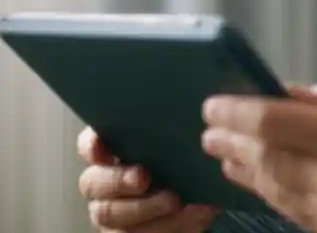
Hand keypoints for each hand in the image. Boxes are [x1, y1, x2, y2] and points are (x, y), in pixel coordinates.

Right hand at [77, 127, 218, 231]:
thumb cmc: (187, 168)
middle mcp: (104, 182)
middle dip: (117, 180)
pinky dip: (166, 226)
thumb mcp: (183, 148)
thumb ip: (174, 136)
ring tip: (175, 201)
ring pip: (108, 213)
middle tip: (143, 177)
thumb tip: (192, 121)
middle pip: (93, 182)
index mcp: (114, 153)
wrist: (201, 202)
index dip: (91, 144)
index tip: (100, 145)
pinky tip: (190, 215)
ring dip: (143, 208)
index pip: (89, 144)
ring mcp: (110, 211)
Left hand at [201, 86, 316, 232]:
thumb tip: (286, 94)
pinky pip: (295, 213)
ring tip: (226, 157)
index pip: (270, 122)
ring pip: (273, 191)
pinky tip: (263, 183)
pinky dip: (273, 194)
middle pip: (263, 159)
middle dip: (232, 143)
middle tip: (210, 131)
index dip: (235, 112)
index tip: (215, 103)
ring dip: (245, 171)